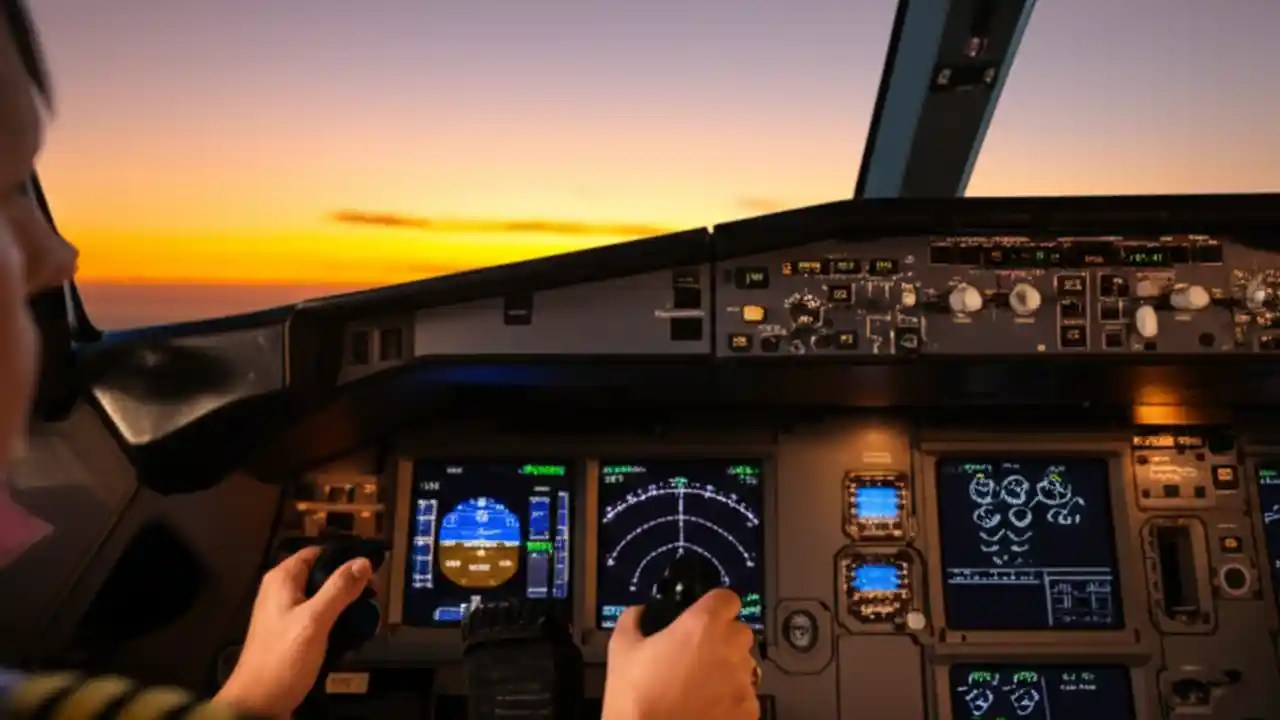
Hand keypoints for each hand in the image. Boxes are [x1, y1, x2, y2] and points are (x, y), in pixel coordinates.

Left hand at [214, 546, 371, 718]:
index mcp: (283, 579)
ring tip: (366, 617)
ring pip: (323, 599)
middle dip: (348, 585)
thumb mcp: (315, 620)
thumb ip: (339, 589)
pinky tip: (351, 635)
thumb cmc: (284, 657)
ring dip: (344, 606)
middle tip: (373, 596)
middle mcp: (282, 591)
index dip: (344, 557)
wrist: (258, 703)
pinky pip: (319, 619)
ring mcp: (286, 614)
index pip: (318, 552)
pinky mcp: (291, 634)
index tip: (371, 568)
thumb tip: (364, 561)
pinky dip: (335, 623)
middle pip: (322, 576)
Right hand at [602, 589, 758, 719]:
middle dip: (724, 640)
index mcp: (702, 625)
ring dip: (728, 672)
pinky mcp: (748, 712)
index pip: (727, 599)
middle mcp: (729, 649)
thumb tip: (639, 612)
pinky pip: (746, 698)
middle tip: (698, 657)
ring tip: (701, 689)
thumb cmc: (634, 697)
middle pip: (740, 632)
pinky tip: (707, 710)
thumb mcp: (621, 651)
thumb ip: (633, 620)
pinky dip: (732, 703)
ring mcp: (742, 683)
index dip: (716, 607)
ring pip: (744, 667)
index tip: (704, 619)